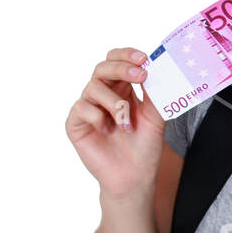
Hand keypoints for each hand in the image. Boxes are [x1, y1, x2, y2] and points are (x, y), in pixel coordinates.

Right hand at [65, 48, 165, 198]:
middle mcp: (104, 95)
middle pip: (103, 67)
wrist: (134, 177)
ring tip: (126, 125)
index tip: (144, 59)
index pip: (118, 61)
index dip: (127, 55)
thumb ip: (154, 93)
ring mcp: (88, 108)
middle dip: (121, 68)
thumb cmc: (144, 148)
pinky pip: (81, 107)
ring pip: (93, 87)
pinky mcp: (76, 124)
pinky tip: (107, 131)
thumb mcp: (156, 117)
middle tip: (140, 75)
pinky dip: (97, 116)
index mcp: (122, 89)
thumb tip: (156, 69)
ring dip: (115, 103)